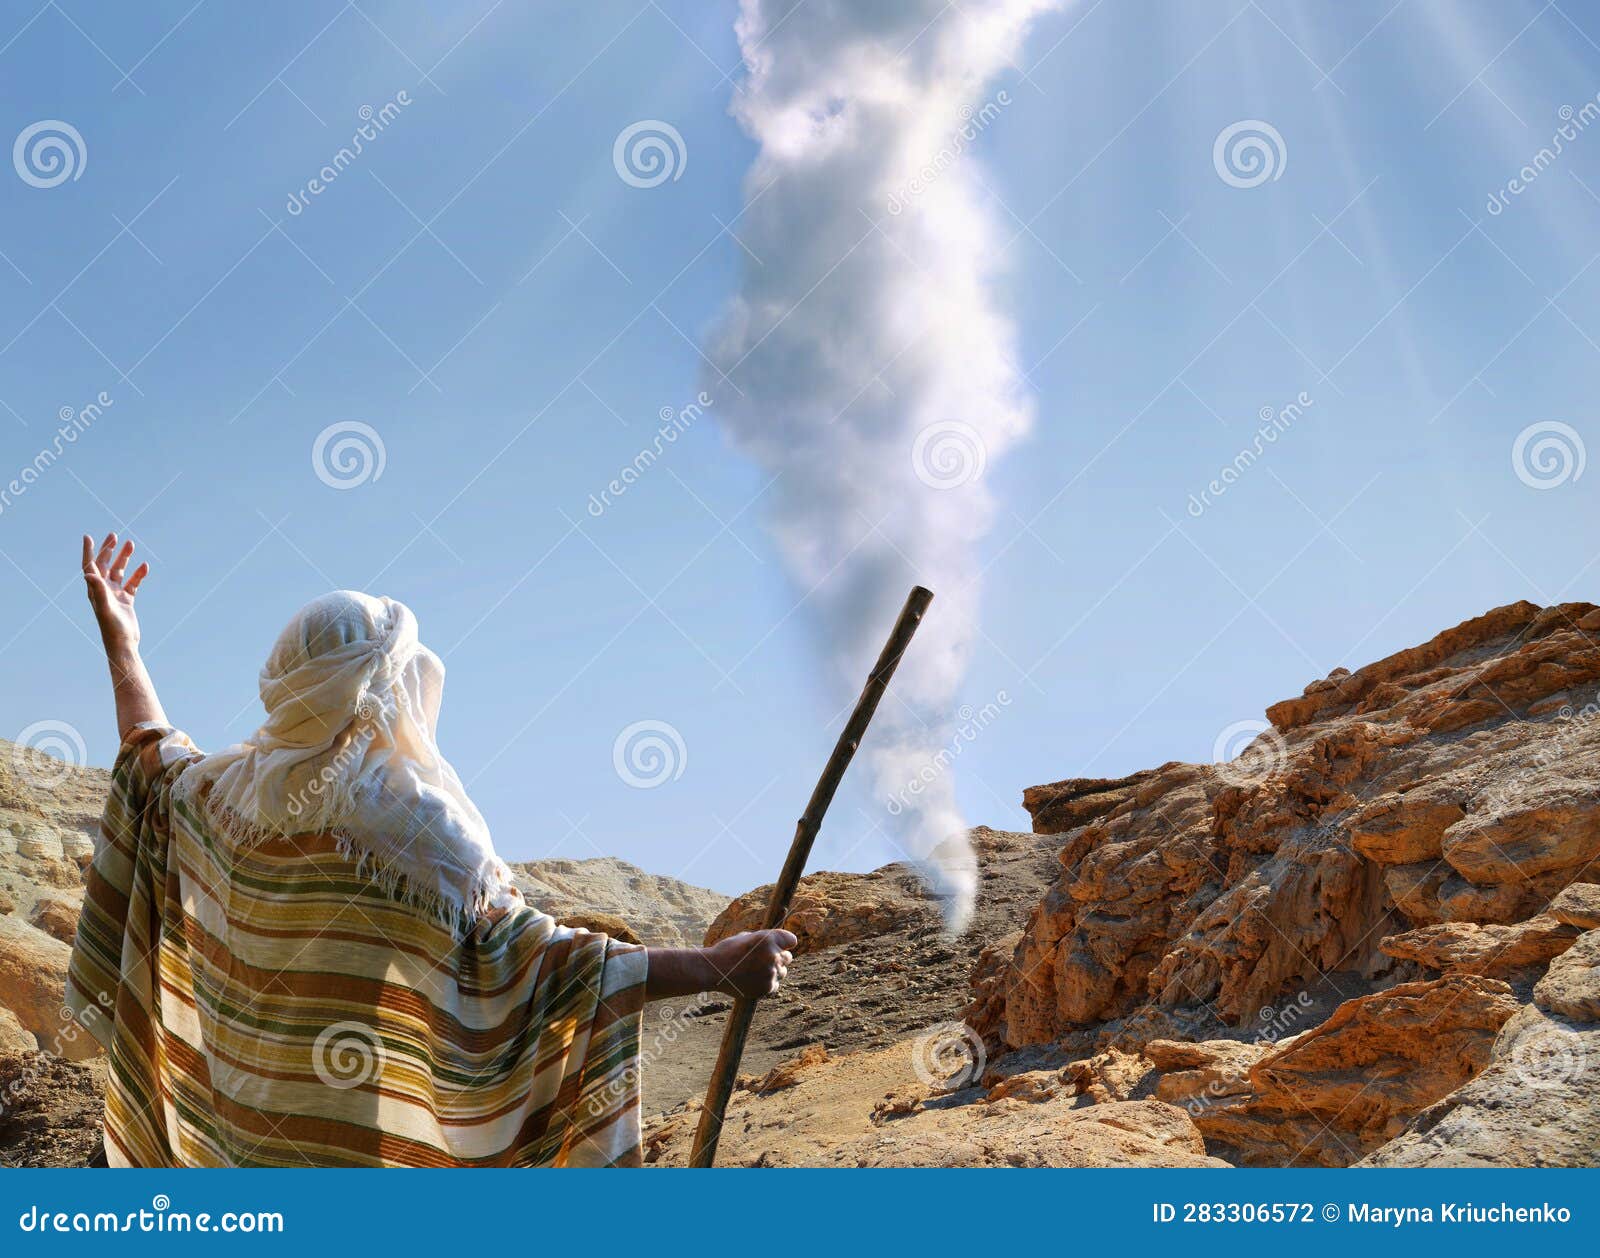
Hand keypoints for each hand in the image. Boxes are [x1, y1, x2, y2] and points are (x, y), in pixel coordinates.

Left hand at [82, 532, 148, 652]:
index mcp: (95, 589)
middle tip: (113, 535)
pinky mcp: (127, 600)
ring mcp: (116, 594)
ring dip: (125, 558)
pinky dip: (138, 574)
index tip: (88, 537)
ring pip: (120, 571)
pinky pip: (133, 583)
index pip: (90, 566)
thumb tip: (88, 573)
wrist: (123, 643)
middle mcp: (104, 589)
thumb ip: (98, 589)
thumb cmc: (112, 628)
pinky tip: (145, 566)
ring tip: (131, 544)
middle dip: (108, 550)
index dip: (89, 551)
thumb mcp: (105, 607)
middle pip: (104, 565)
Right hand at [704, 929, 796, 999]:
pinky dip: (766, 983)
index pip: (791, 940)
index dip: (785, 942)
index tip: (782, 945)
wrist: (713, 970)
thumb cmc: (727, 951)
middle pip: (788, 957)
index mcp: (768, 939)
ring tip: (755, 970)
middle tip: (763, 959)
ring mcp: (771, 973)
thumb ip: (763, 940)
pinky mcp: (767, 988)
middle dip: (778, 957)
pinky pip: (774, 985)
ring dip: (773, 971)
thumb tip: (776, 944)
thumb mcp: (745, 937)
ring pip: (782, 972)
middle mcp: (773, 955)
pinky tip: (752, 980)